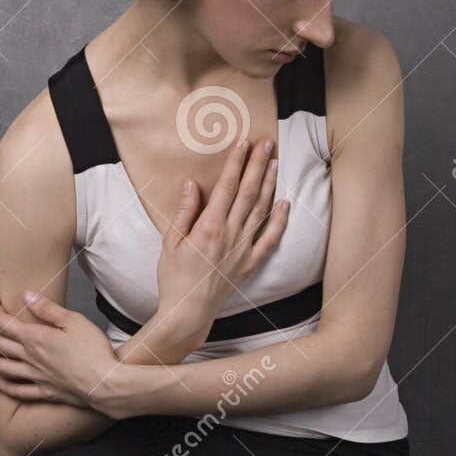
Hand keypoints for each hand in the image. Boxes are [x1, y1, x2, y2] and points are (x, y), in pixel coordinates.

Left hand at [0, 287, 120, 412]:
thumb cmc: (93, 351)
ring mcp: (35, 376)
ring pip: (2, 366)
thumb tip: (26, 296)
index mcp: (35, 338)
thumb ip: (48, 309)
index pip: (4, 322)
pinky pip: (18, 390)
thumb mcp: (73, 321)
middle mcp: (30, 358)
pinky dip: (5, 387)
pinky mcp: (44, 392)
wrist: (104, 384)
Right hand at [154, 136, 288, 332]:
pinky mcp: (250, 263)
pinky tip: (285, 203)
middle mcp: (230, 235)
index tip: (242, 142)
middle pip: (248, 192)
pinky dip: (279, 220)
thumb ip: (184, 211)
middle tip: (266, 143)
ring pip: (261, 210)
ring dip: (269, 184)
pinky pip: (269, 239)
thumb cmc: (174, 278)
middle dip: (257, 165)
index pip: (226, 187)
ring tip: (275, 162)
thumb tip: (192, 183)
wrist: (188, 312)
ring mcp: (243, 249)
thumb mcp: (170, 242)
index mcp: (209, 227)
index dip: (235, 163)